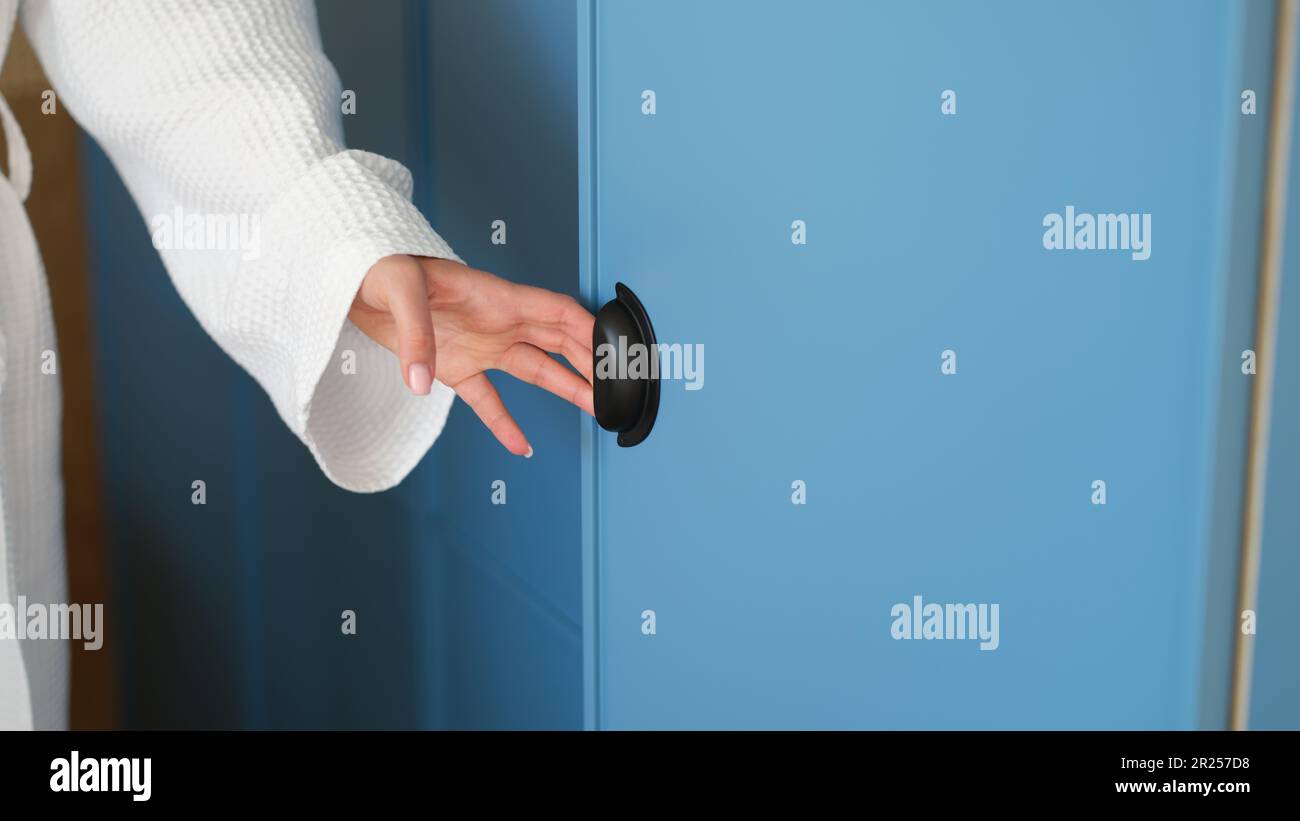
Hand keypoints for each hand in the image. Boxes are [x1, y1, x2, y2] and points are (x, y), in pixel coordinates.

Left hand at [348, 254, 594, 455]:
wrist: (351, 280)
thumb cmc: (380, 267)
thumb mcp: (400, 292)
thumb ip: (416, 335)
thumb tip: (423, 380)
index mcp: (495, 296)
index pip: (558, 313)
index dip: (591, 330)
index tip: (615, 351)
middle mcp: (496, 322)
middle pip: (558, 342)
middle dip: (591, 363)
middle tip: (616, 388)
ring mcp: (479, 345)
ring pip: (535, 369)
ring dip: (566, 389)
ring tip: (594, 410)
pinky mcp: (456, 366)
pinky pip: (489, 399)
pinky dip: (504, 423)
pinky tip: (520, 445)